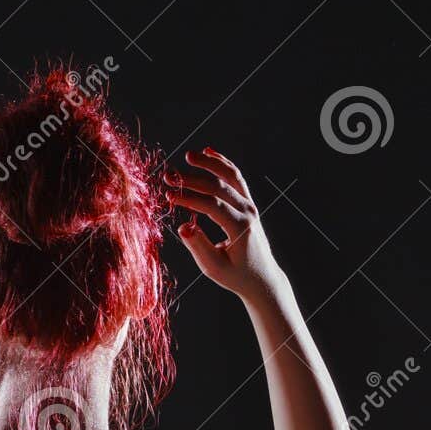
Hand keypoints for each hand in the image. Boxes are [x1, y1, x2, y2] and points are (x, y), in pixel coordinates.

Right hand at [164, 149, 281, 299]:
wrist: (261, 277)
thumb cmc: (236, 276)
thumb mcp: (215, 268)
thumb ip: (199, 247)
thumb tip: (183, 227)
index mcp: (240, 227)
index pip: (212, 205)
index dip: (189, 198)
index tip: (169, 195)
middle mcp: (248, 211)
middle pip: (218, 186)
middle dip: (192, 179)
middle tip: (168, 175)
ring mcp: (250, 205)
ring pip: (230, 175)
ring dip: (209, 163)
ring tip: (189, 155)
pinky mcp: (248, 203)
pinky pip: (236, 178)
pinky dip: (222, 164)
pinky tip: (208, 152)